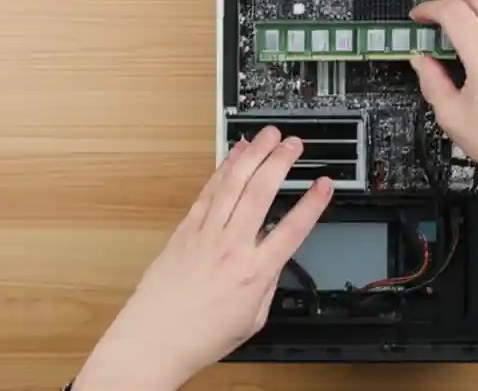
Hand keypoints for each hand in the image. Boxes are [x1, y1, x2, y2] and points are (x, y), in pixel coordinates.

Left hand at [75, 127, 332, 390]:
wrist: (154, 340)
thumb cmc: (199, 336)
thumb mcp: (253, 319)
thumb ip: (268, 284)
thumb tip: (273, 260)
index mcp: (254, 273)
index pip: (292, 229)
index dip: (312, 203)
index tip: (324, 183)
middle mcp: (231, 248)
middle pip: (261, 193)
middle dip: (280, 162)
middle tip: (294, 144)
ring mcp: (206, 235)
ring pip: (233, 184)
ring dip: (253, 155)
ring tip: (267, 136)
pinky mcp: (185, 231)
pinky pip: (208, 192)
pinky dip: (223, 169)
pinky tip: (234, 154)